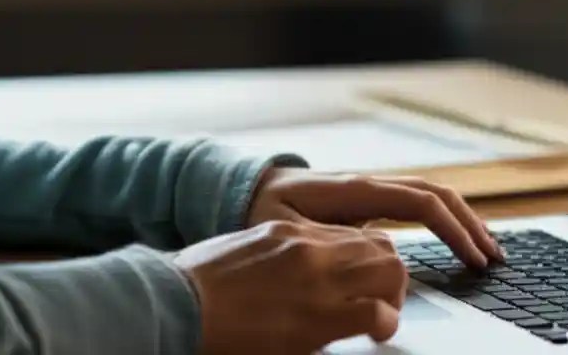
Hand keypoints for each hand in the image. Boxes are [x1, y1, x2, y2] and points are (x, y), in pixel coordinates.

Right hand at [174, 220, 406, 353]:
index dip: (371, 257)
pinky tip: (375, 334)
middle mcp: (312, 249)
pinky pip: (376, 313)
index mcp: (291, 233)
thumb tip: (296, 275)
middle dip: (390, 275)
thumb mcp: (244, 252)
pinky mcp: (319, 316)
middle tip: (384, 300)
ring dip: (393, 297)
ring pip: (390, 272)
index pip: (356, 233)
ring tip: (382, 318)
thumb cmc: (195, 285)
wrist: (174, 303)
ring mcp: (318, 279)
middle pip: (383, 247)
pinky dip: (384, 323)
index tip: (368, 277)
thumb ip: (279, 257)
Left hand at [248, 170, 503, 268]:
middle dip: (470, 225)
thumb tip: (365, 255)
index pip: (422, 203)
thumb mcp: (284, 229)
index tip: (472, 258)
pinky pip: (419, 206)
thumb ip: (322, 241)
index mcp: (357, 190)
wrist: (244, 188)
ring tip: (487, 251)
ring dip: (464, 221)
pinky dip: (445, 222)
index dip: (453, 229)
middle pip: (438, 195)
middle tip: (494, 258)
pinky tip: (458, 241)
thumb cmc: (260, 210)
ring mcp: (374, 192)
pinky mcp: (371, 203)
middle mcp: (372, 186)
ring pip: (433, 198)